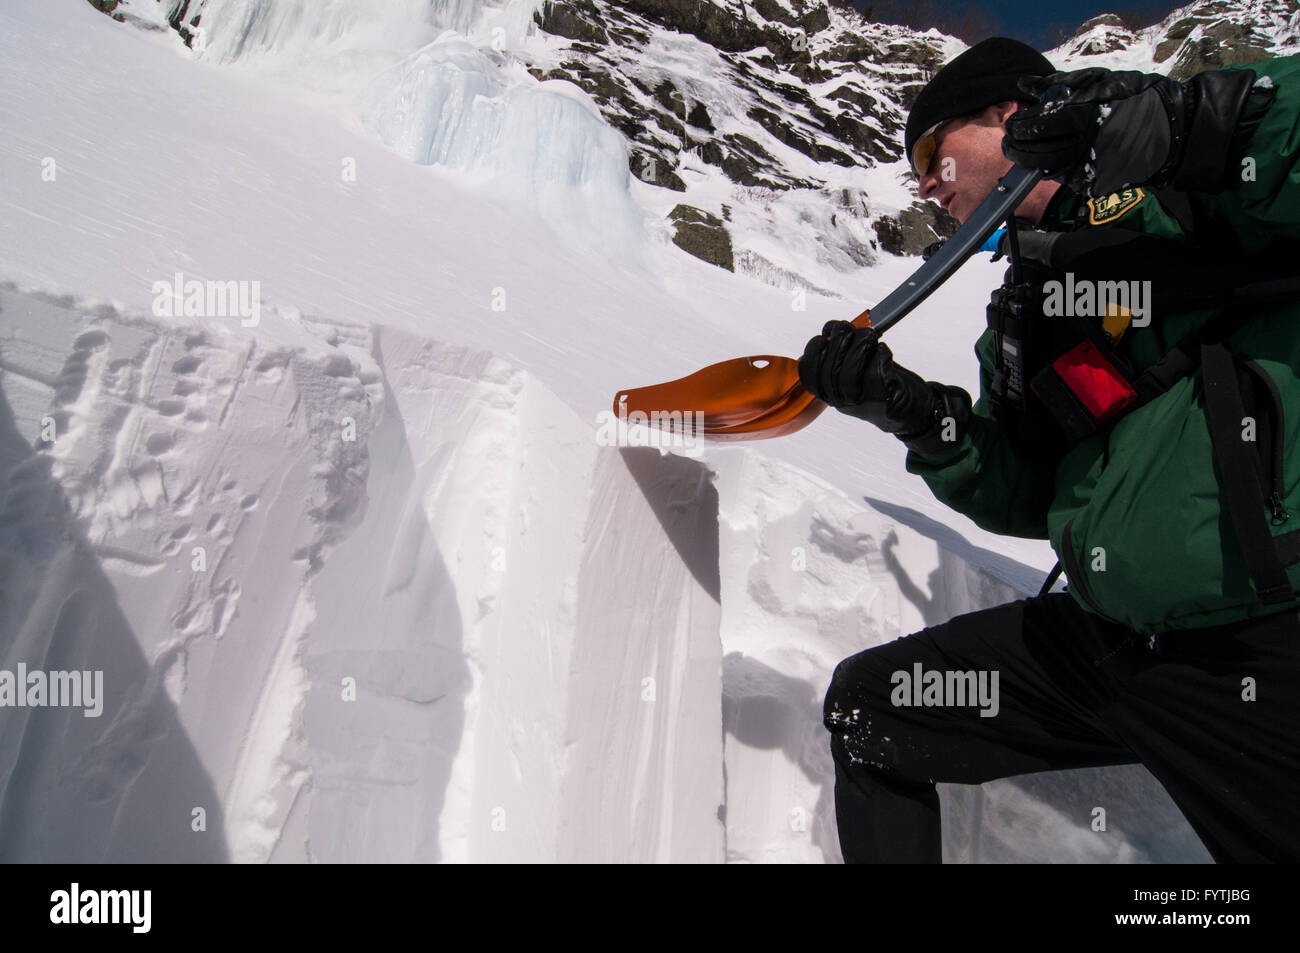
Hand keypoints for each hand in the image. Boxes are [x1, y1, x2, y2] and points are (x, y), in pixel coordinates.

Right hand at [798, 321, 938, 435]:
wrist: (912, 412)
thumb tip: (831, 331)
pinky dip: (881, 353)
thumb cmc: (882, 389)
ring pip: (851, 368)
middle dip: (840, 338)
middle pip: (830, 367)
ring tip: (869, 338)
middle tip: (852, 330)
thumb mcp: (853, 375)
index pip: (808, 373)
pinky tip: (883, 352)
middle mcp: (842, 400)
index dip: (815, 349)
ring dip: (861, 343)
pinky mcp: (884, 396)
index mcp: (830, 394)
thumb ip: (838, 356)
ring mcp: (862, 400)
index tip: (826, 335)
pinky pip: (877, 369)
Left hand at [1003, 66, 1257, 195]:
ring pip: (1044, 169)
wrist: (1174, 132)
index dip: (1018, 126)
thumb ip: (1061, 86)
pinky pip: (1065, 179)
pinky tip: (1060, 158)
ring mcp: (1088, 168)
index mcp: (1083, 116)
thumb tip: (1027, 87)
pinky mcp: (1094, 185)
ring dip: (1031, 160)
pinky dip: (1056, 169)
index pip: (1034, 126)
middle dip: (1016, 147)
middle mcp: (1082, 144)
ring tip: (1032, 148)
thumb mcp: (1101, 83)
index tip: (1014, 123)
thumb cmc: (1137, 100)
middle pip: (1032, 153)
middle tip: (1013, 139)